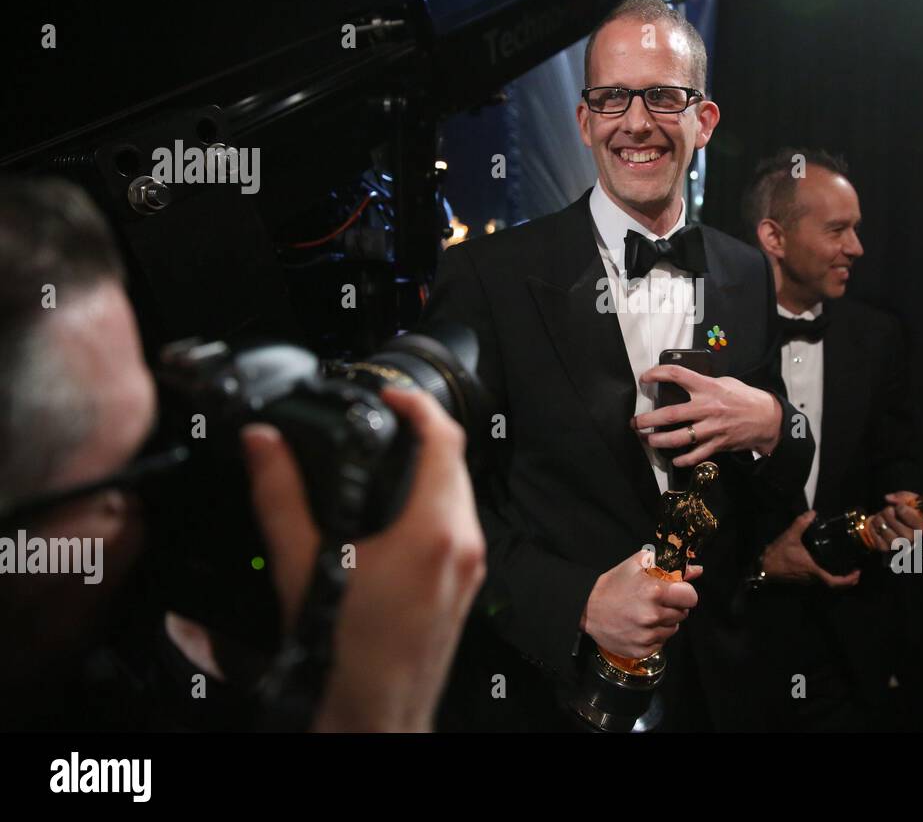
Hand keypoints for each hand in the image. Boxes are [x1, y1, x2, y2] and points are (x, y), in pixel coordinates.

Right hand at [243, 387, 485, 731]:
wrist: (373, 715)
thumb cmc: (344, 654)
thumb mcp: (302, 564)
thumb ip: (279, 496)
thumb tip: (264, 445)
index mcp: (434, 530)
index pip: (444, 439)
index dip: (417, 405)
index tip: (390, 395)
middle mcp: (463, 544)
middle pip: (456, 462)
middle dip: (423, 433)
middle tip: (385, 419)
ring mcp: (470, 567)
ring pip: (460, 494)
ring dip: (430, 468)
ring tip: (387, 457)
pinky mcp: (466, 585)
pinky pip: (458, 524)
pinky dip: (433, 503)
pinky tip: (396, 511)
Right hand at [580, 552, 702, 658]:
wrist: (586, 609)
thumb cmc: (613, 585)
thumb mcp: (637, 565)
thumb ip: (668, 565)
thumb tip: (696, 570)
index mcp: (654, 592)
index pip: (691, 597)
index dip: (685, 593)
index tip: (676, 592)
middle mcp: (652, 616)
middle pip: (683, 614)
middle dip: (674, 607)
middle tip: (657, 602)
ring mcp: (647, 636)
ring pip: (673, 629)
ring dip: (665, 622)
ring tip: (647, 614)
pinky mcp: (641, 650)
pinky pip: (661, 643)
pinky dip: (654, 636)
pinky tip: (640, 627)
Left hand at [632, 365, 783, 465]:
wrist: (768, 418)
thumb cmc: (744, 398)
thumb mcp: (725, 382)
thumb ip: (704, 383)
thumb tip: (681, 383)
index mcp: (709, 387)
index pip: (677, 375)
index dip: (657, 374)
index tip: (644, 378)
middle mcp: (708, 407)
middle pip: (671, 414)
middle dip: (649, 420)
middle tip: (636, 422)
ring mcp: (713, 428)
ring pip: (680, 438)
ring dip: (660, 441)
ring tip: (649, 440)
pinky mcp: (718, 444)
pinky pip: (696, 455)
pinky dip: (683, 459)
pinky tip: (673, 459)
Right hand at [760, 511, 860, 587]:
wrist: (763, 567)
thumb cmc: (778, 554)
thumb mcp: (790, 536)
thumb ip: (801, 523)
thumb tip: (812, 513)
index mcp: (813, 570)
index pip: (834, 582)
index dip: (848, 580)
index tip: (857, 572)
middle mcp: (812, 579)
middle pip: (834, 585)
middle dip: (847, 580)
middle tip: (856, 571)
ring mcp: (806, 581)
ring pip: (826, 583)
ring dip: (838, 578)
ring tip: (846, 567)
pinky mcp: (802, 579)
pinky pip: (820, 580)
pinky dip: (828, 576)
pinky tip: (828, 565)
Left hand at [864, 493, 922, 551]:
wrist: (897, 525)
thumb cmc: (906, 513)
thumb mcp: (910, 501)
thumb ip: (902, 497)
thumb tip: (888, 498)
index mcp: (921, 527)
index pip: (907, 515)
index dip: (900, 507)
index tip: (899, 508)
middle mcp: (911, 539)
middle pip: (893, 521)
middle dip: (887, 512)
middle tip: (889, 511)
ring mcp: (898, 545)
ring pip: (883, 528)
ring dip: (879, 519)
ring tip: (882, 517)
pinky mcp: (885, 548)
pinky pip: (874, 535)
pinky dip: (873, 527)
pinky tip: (877, 525)